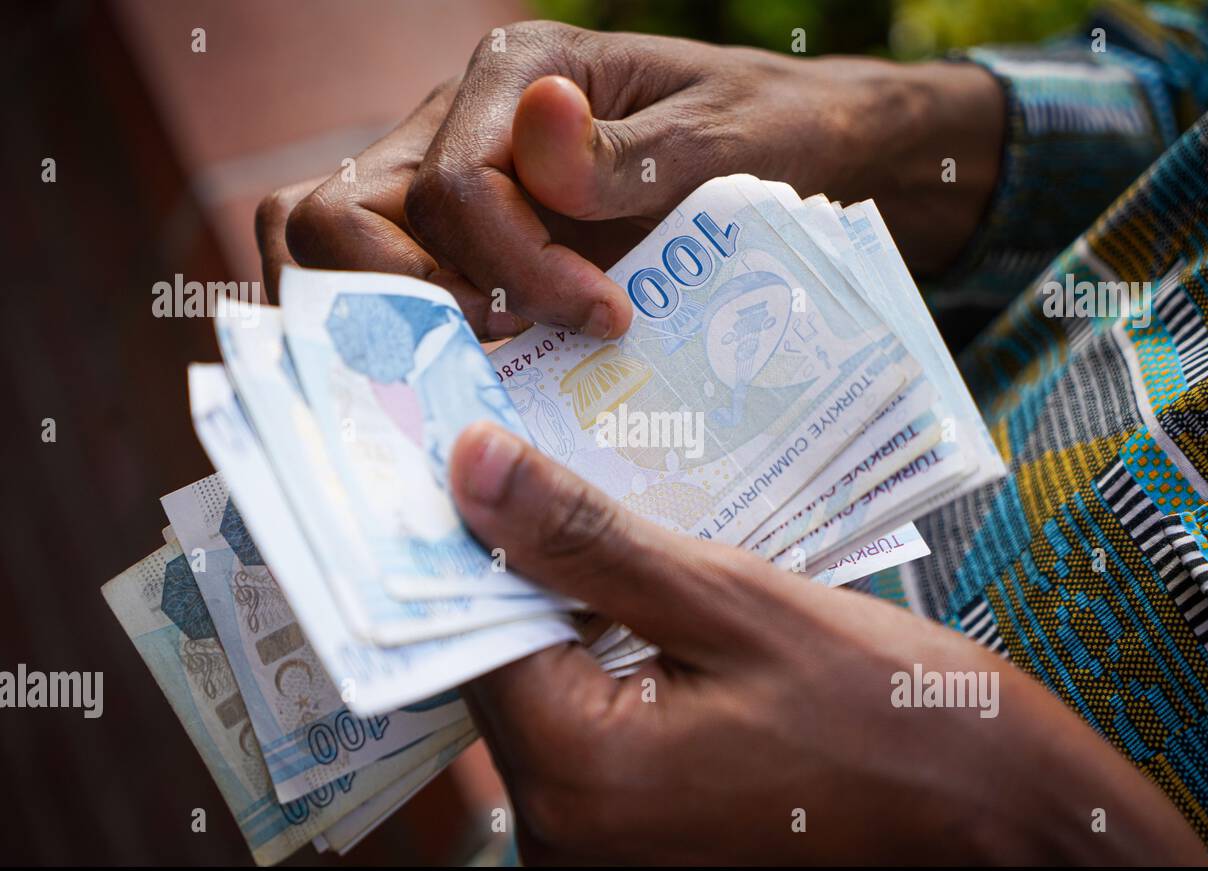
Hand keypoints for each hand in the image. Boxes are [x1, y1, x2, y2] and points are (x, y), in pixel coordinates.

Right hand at [257, 21, 1004, 338]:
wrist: (800, 156)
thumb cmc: (770, 134)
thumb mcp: (725, 135)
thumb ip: (631, 149)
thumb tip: (538, 134)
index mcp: (515, 76)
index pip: (451, 187)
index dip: (514, 269)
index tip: (604, 318)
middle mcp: (454, 123)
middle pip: (340, 217)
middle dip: (409, 302)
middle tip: (506, 350)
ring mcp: (442, 186)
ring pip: (328, 249)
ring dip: (379, 326)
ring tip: (474, 371)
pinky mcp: (456, 246)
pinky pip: (374, 288)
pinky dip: (389, 338)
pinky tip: (456, 380)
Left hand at [447, 422, 1207, 864]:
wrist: (1002, 828)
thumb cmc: (898, 719)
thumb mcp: (739, 604)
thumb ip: (590, 543)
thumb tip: (471, 466)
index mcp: (579, 778)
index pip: (466, 633)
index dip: (475, 538)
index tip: (492, 461)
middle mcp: (567, 843)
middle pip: (502, 673)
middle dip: (533, 577)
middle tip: (578, 487)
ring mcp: (602, 863)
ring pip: (547, 706)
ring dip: (575, 625)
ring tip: (632, 548)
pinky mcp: (639, 858)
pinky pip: (591, 749)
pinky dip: (609, 677)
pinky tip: (656, 620)